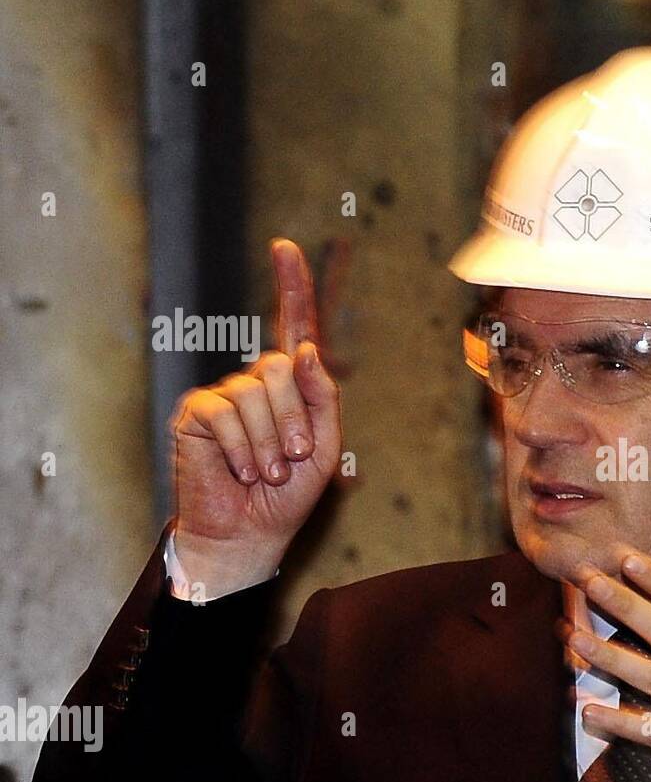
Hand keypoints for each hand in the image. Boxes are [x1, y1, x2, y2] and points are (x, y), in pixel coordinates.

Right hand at [171, 238, 341, 595]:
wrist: (249, 534)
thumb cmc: (288, 495)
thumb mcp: (324, 447)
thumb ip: (321, 396)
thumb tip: (301, 348)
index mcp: (291, 387)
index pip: (293, 327)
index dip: (291, 287)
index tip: (285, 247)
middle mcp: (256, 383)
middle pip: (279, 368)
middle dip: (294, 419)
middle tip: (292, 460)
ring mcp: (224, 396)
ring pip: (254, 393)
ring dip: (270, 442)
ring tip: (267, 474)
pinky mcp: (195, 414)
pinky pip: (224, 414)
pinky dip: (242, 449)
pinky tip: (242, 472)